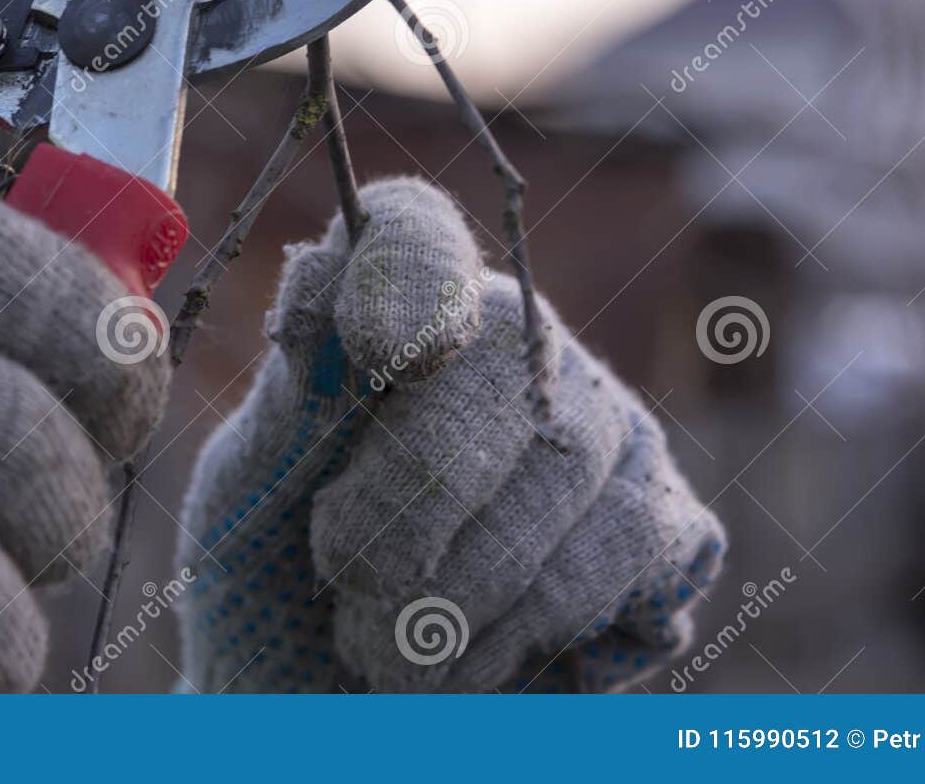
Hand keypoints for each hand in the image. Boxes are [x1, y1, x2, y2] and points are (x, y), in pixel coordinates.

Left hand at [177, 178, 723, 691]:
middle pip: (493, 394)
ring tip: (389, 646)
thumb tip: (322, 265)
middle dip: (398, 526)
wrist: (313, 690)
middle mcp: (526, 346)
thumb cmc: (279, 569)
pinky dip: (524, 648)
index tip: (371, 350)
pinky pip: (624, 577)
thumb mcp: (257, 476)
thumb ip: (298, 383)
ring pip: (560, 501)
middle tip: (345, 589)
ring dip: (448, 616)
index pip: (413, 234)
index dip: (402, 273)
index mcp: (410, 305)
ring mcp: (614, 432)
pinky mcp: (667, 530)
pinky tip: (475, 657)